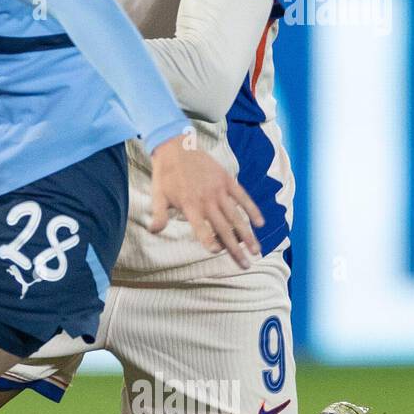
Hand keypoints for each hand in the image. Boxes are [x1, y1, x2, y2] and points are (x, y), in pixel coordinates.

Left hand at [148, 134, 264, 268]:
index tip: (217, 251)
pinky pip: (243, 197)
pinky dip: (252, 209)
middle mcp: (206, 199)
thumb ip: (158, 215)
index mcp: (189, 205)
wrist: (176, 147)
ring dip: (247, 234)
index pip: (201, 228)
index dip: (208, 240)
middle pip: (224, 228)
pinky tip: (261, 223)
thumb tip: (153, 231)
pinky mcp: (227, 180)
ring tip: (256, 250)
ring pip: (236, 216)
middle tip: (246, 265)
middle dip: (235, 248)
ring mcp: (219, 190)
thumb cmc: (166, 175)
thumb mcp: (158, 195)